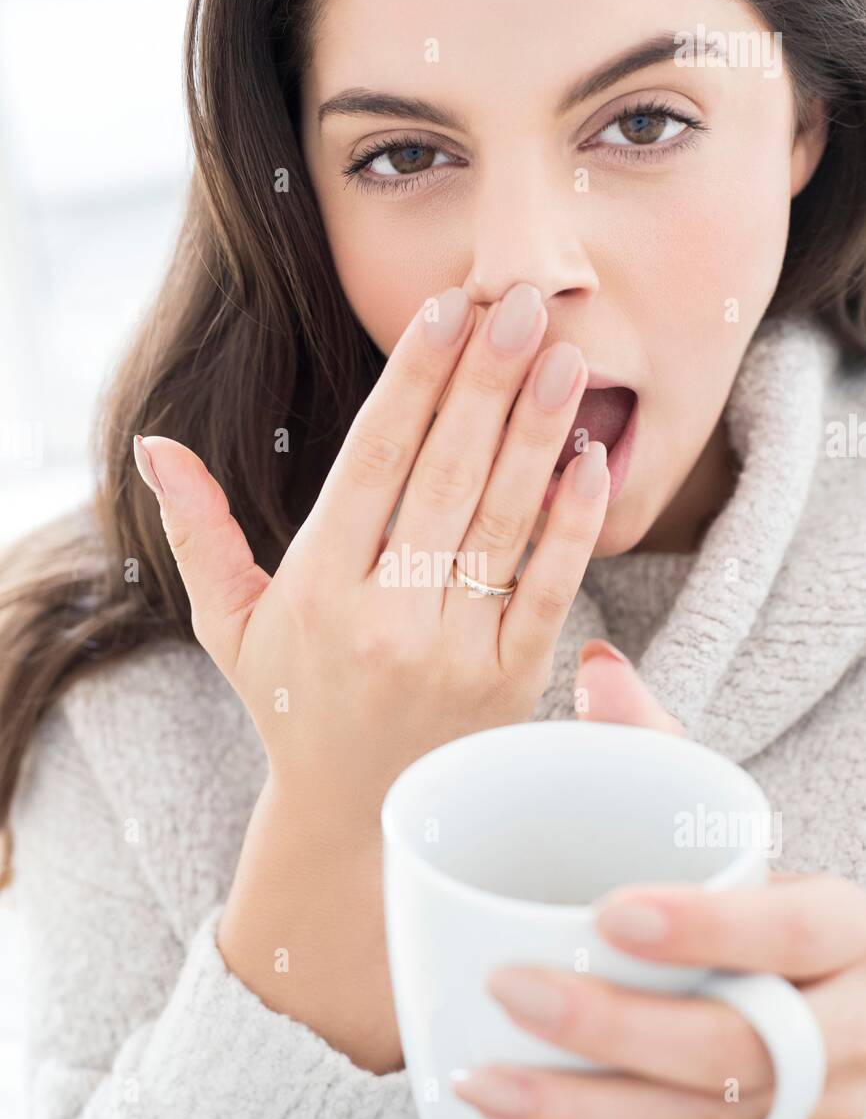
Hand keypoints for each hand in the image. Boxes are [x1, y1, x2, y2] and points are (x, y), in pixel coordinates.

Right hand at [132, 283, 610, 839]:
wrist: (357, 814)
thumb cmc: (293, 705)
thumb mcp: (231, 624)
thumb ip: (200, 532)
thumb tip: (154, 444)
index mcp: (316, 591)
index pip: (372, 462)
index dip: (413, 380)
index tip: (448, 309)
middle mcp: (384, 620)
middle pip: (445, 477)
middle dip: (486, 383)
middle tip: (524, 304)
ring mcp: (452, 654)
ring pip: (501, 524)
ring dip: (537, 434)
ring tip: (565, 357)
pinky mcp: (509, 683)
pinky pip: (545, 590)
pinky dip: (572, 526)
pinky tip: (589, 460)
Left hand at [452, 642, 865, 1118]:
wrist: (849, 1008)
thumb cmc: (767, 916)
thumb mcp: (741, 836)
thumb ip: (669, 756)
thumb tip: (598, 666)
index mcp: (848, 928)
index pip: (795, 927)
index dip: (711, 927)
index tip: (610, 914)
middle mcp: (855, 1032)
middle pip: (742, 1044)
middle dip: (615, 1027)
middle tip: (510, 990)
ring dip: (596, 1116)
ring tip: (487, 1082)